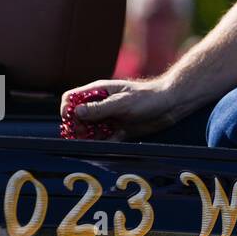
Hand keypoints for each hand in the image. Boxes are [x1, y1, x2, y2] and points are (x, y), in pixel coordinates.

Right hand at [59, 78, 173, 141]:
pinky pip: (103, 140)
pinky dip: (102, 144)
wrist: (170, 106)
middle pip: (76, 118)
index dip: (67, 110)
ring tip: (97, 140)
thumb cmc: (147, 97)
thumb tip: (75, 112)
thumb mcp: (122, 103)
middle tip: (84, 134)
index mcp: (99, 91)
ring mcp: (108, 117)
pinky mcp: (117, 130)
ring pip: (88, 131)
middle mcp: (101, 104)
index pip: (72, 98)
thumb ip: (99, 108)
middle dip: (77, 128)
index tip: (71, 121)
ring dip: (88, 138)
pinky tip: (110, 143)